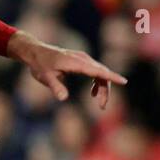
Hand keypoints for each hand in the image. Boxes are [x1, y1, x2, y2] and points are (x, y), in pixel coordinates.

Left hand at [10, 33, 126, 108]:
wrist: (36, 52)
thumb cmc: (40, 64)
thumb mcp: (45, 77)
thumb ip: (55, 87)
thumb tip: (63, 98)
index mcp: (76, 62)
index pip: (97, 70)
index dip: (111, 76)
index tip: (123, 81)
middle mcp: (82, 59)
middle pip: (101, 73)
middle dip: (106, 89)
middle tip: (102, 107)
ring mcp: (83, 59)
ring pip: (100, 73)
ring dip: (102, 87)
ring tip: (100, 104)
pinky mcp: (81, 61)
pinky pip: (95, 71)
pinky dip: (97, 82)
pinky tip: (93, 93)